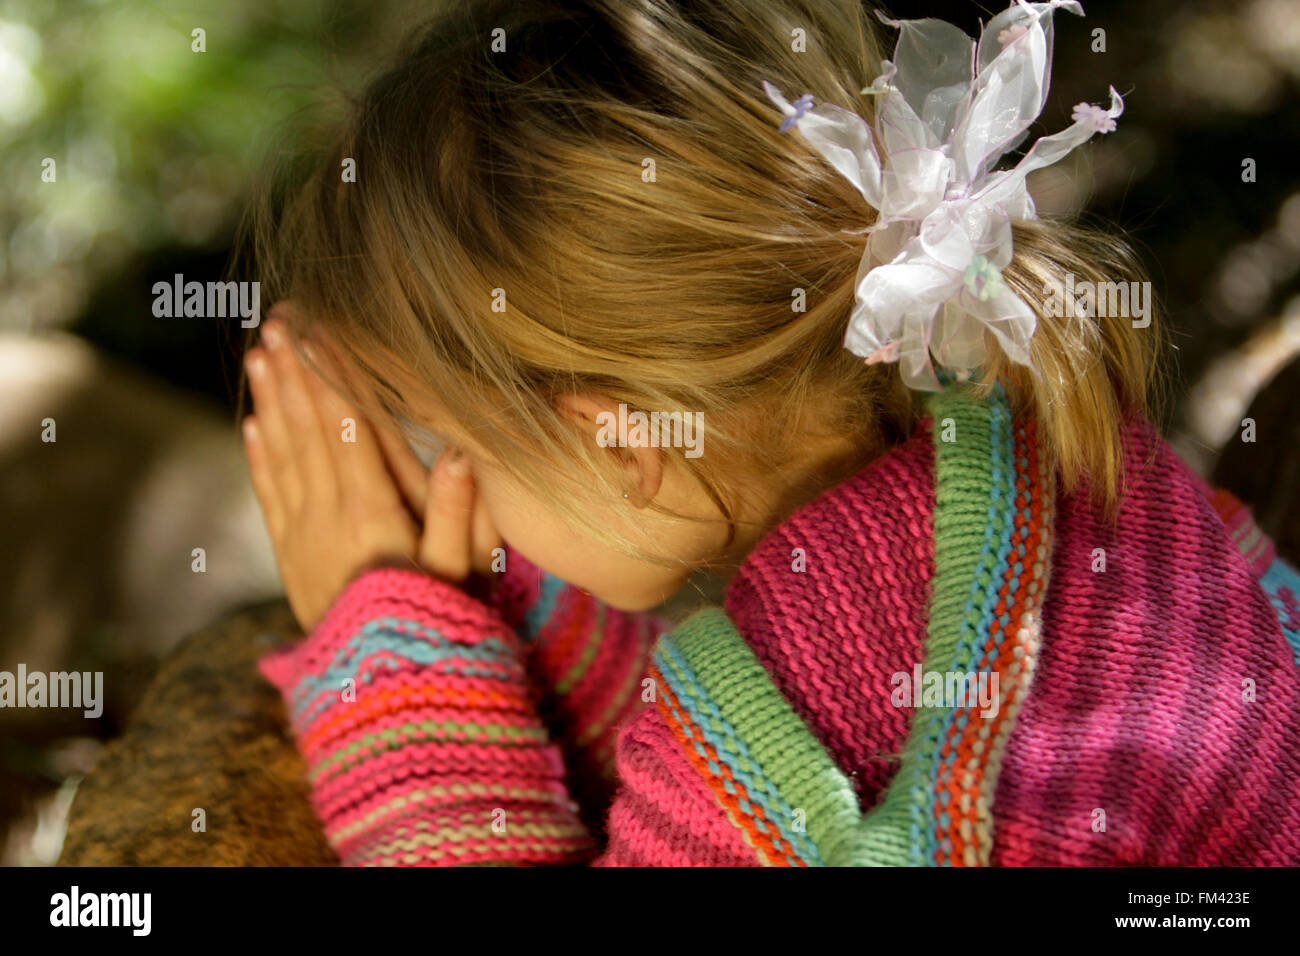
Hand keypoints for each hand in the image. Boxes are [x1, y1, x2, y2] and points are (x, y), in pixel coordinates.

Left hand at [242, 311, 492, 630]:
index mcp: (371, 515)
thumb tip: (459, 453)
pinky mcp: (292, 558)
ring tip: (259, 355)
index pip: (348, 430)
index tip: (321, 331)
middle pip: (308, 431)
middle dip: (295, 372)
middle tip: (279, 320)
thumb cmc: (432, 625)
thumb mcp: (458, 577)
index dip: (333, 377)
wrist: (379, 692)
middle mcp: (328, 518)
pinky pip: (270, 496)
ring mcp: (303, 538)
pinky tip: (253, 426)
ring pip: (281, 456)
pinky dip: (259, 457)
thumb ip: (459, 516)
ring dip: (270, 402)